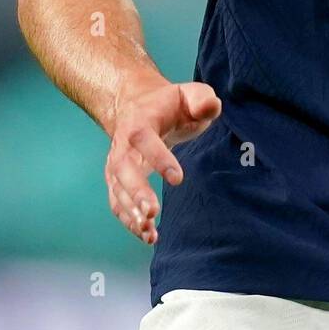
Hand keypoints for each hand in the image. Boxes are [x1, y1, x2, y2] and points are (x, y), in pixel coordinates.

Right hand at [104, 80, 221, 244]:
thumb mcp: (190, 94)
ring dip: (131, 213)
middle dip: (136, 192)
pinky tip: (147, 235)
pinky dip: (129, 221)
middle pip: (123, 168)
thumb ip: (202, 99)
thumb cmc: (171, 105)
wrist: (138, 107)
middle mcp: (123, 144)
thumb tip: (211, 107)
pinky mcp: (117, 181)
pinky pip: (118, 203)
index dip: (158, 158)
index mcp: (140, 120)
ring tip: (149, 233)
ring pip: (117, 190)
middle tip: (152, 212)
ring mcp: (116, 164)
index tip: (177, 178)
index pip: (143, 139)